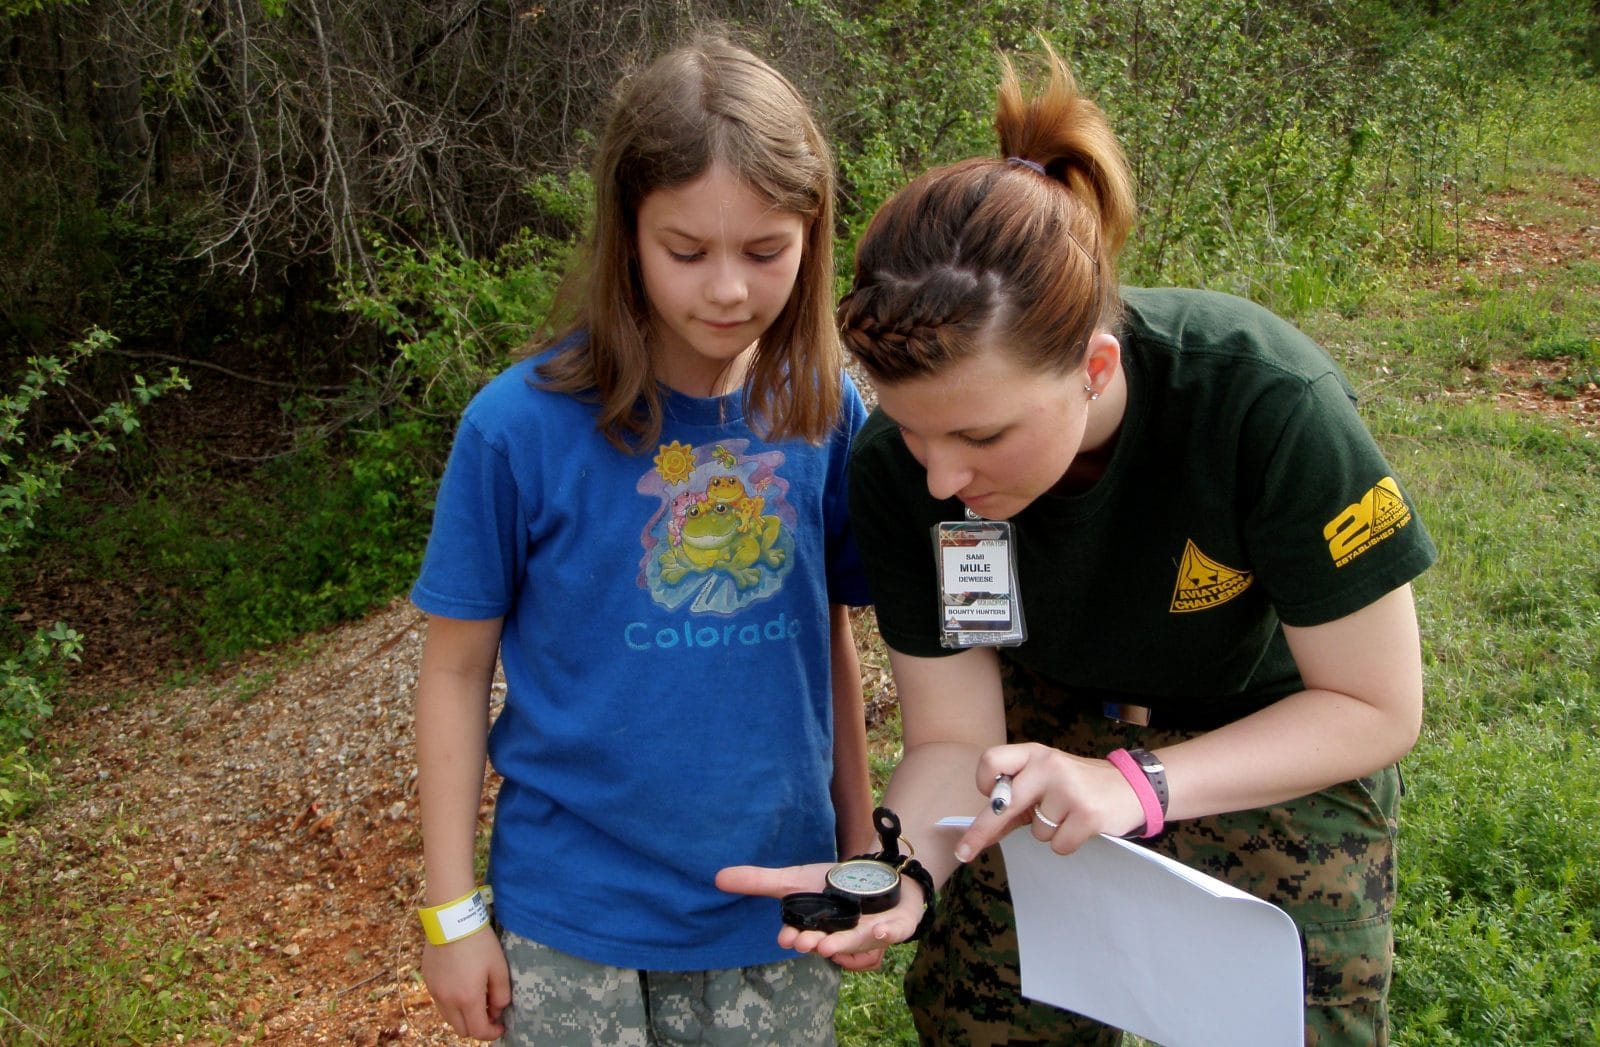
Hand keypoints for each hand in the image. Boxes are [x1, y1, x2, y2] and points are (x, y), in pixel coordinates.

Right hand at [421, 929, 511, 1040]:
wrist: (452, 920)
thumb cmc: (479, 942)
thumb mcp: (499, 967)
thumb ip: (501, 994)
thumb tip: (497, 1010)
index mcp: (467, 998)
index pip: (478, 1031)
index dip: (492, 1033)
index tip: (500, 1027)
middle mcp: (447, 1000)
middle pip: (462, 1030)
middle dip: (477, 1027)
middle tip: (489, 1013)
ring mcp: (435, 991)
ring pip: (449, 1018)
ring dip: (463, 1016)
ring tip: (476, 999)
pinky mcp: (428, 981)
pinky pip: (440, 1002)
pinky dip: (452, 1003)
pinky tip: (461, 986)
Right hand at [716, 862, 929, 970]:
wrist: (877, 878)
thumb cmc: (833, 885)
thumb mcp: (795, 880)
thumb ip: (759, 881)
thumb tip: (717, 878)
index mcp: (818, 929)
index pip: (802, 937)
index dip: (794, 938)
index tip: (786, 938)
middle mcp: (843, 936)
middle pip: (829, 944)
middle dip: (816, 944)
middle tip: (806, 942)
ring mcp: (871, 933)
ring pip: (858, 945)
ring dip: (845, 945)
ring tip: (830, 944)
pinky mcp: (897, 926)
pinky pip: (895, 934)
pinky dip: (888, 934)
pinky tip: (881, 930)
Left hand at [954, 743, 1145, 861]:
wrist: (1131, 788)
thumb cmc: (1079, 788)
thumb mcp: (1046, 784)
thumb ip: (1016, 803)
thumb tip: (979, 834)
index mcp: (1035, 754)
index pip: (992, 761)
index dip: (984, 783)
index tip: (985, 799)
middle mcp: (1048, 766)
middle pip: (1003, 804)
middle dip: (981, 831)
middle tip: (962, 853)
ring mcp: (1068, 789)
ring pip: (1036, 831)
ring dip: (1049, 832)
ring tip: (1071, 816)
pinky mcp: (1087, 814)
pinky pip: (1058, 845)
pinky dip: (1066, 843)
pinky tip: (1082, 827)